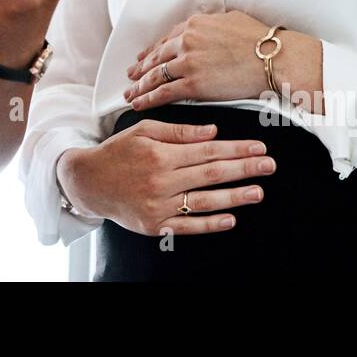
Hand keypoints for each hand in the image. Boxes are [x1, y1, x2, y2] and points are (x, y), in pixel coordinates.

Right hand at [57, 120, 271, 235]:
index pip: (207, 150)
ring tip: (257, 192)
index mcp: (160, 153)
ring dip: (235, 196)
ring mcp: (159, 204)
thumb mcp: (143, 130)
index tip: (257, 147)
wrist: (88, 182)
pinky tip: (230, 218)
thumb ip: (178, 131)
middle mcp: (161, 179)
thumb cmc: (117, 153)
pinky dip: (211, 224)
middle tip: (268, 166)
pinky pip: (188, 226)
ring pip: (204, 200)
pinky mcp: (156, 225)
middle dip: (244, 169)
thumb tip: (212, 131)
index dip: (236, 148)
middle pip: (212, 173)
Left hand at [122, 10, 275, 109]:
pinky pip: (164, 92)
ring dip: (140, 86)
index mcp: (195, 25)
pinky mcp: (193, 83)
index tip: (145, 58)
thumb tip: (211, 27)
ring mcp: (188, 62)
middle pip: (157, 57)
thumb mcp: (231, 19)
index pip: (167, 39)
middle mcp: (186, 41)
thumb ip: (213, 24)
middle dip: (141, 68)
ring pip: (156, 75)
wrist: (272, 57)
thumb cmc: (260, 39)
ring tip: (131, 94)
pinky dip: (149, 99)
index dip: (153, 51)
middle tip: (130, 76)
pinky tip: (140, 103)